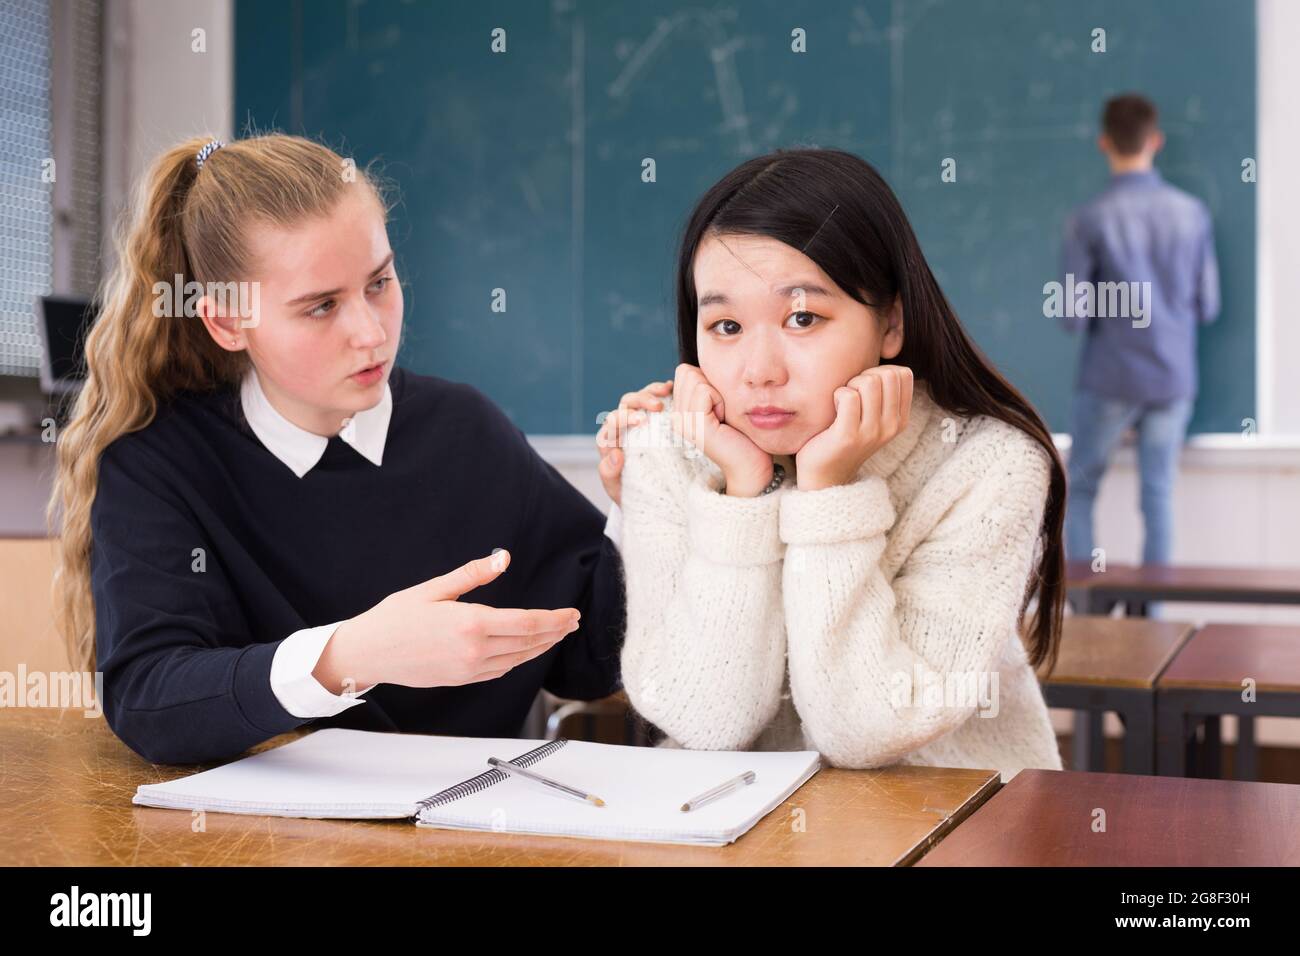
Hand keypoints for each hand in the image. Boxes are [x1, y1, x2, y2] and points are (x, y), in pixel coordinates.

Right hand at [313, 550, 580, 691]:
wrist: (368, 653)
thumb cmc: (395, 617)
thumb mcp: (434, 589)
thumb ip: (473, 574)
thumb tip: (503, 558)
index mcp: (471, 623)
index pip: (528, 623)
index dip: (555, 619)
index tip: (572, 614)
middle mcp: (475, 651)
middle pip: (529, 643)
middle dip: (555, 632)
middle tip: (572, 622)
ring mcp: (469, 669)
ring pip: (518, 660)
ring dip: (541, 647)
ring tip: (556, 635)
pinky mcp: (462, 679)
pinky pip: (500, 671)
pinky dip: (519, 660)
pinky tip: (525, 651)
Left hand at [596, 378, 674, 505]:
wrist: (646, 497)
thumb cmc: (628, 492)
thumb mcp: (616, 488)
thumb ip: (609, 473)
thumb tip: (616, 454)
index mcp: (610, 439)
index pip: (613, 421)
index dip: (625, 417)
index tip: (642, 421)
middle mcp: (622, 425)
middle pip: (626, 403)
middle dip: (641, 400)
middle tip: (657, 406)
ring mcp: (638, 419)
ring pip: (640, 397)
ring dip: (652, 391)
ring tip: (667, 389)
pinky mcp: (654, 418)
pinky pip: (656, 400)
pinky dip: (664, 392)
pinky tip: (673, 389)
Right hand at [670, 363, 772, 496]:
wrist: (752, 465)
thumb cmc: (744, 434)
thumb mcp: (722, 403)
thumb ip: (709, 385)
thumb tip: (704, 363)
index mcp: (681, 411)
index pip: (684, 371)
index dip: (708, 380)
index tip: (720, 405)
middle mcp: (677, 417)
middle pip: (687, 372)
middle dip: (711, 384)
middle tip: (723, 410)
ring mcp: (683, 423)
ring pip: (695, 379)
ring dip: (718, 392)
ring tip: (724, 416)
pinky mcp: (695, 426)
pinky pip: (703, 391)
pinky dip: (720, 399)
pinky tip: (725, 419)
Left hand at [795, 365, 913, 490]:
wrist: (824, 475)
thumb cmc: (844, 435)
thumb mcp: (872, 415)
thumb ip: (881, 391)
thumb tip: (881, 352)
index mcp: (900, 419)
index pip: (903, 373)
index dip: (881, 371)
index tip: (865, 388)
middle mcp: (891, 426)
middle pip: (886, 374)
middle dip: (865, 375)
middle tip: (851, 394)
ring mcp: (872, 432)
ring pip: (868, 382)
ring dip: (850, 384)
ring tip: (842, 402)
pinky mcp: (848, 436)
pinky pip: (848, 396)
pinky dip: (836, 395)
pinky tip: (833, 410)